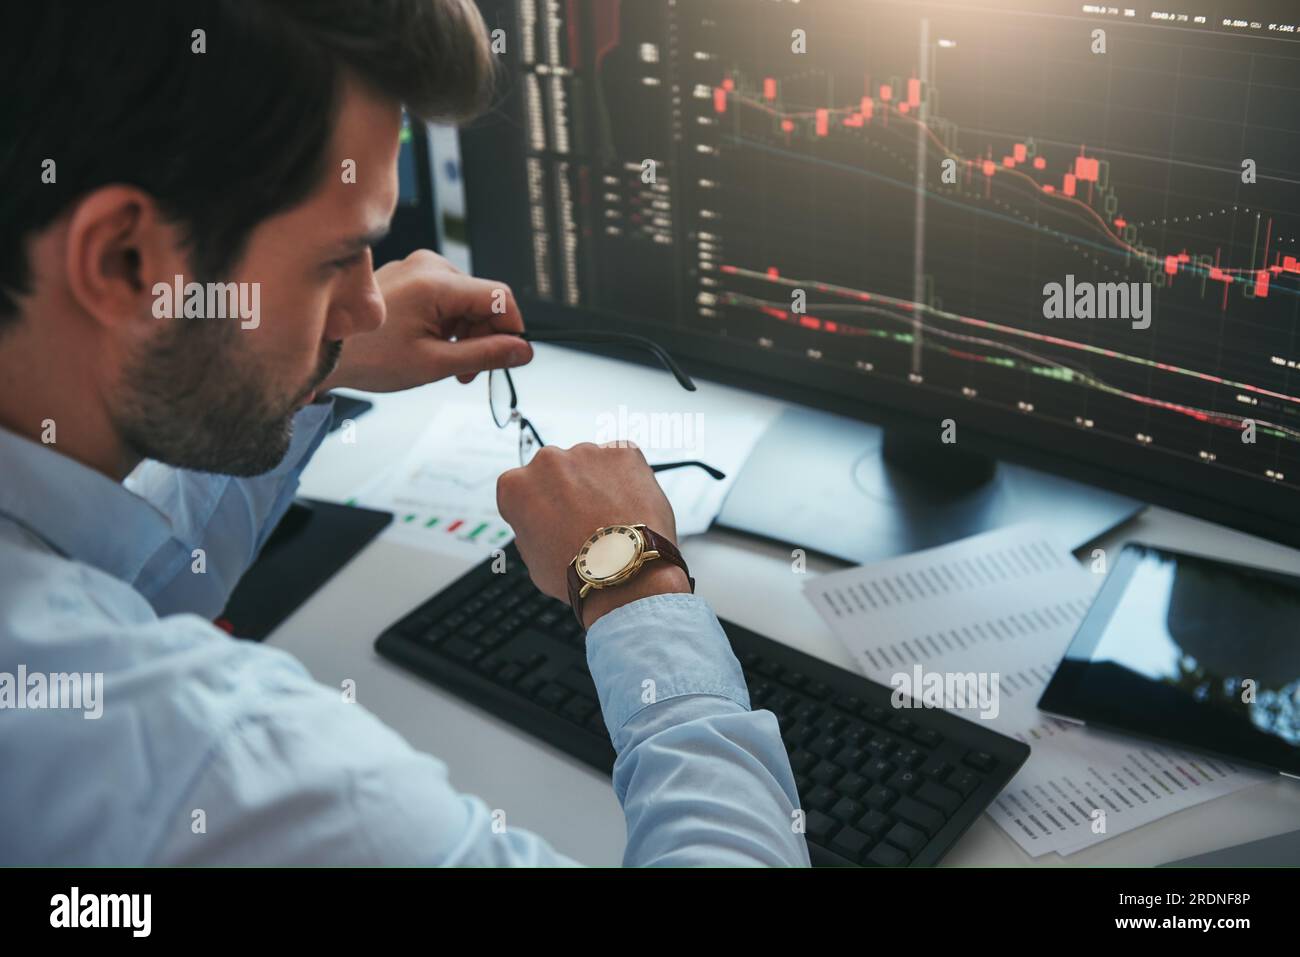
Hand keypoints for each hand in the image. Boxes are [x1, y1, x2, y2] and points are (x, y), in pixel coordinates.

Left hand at [320, 249, 532, 392]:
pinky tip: (434, 346)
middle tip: (469, 372)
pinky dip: (449, 324)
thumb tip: (522, 350)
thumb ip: (484, 355)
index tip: (510, 357)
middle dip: (485, 337)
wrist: (327, 351)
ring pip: (467, 301)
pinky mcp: (410, 277)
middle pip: (484, 299)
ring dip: (467, 334)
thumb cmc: (371, 357)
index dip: (513, 328)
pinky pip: (447, 298)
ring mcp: (418, 269)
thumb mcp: (435, 364)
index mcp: (436, 283)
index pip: (500, 296)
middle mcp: (429, 266)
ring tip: (448, 364)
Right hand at [496, 442, 691, 627]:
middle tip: (585, 521)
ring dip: (597, 483)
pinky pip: (622, 461)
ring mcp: (585, 451)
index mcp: (515, 485)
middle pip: (556, 471)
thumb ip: (531, 531)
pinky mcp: (622, 451)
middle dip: (568, 490)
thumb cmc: (577, 573)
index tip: (552, 522)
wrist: (624, 571)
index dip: (539, 508)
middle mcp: (546, 460)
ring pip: (589, 464)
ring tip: (611, 518)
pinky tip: (629, 506)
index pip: (522, 489)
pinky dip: (627, 478)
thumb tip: (540, 525)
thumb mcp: (533, 561)